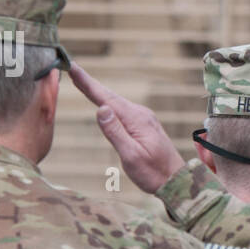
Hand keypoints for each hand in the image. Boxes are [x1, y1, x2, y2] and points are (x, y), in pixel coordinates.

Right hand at [69, 62, 184, 192]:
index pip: (106, 98)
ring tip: (82, 80)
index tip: (73, 67)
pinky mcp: (144, 125)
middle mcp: (141, 114)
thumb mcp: (131, 156)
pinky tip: (103, 101)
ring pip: (116, 102)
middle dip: (90, 83)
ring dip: (98, 91)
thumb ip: (115, 132)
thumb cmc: (154, 173)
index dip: (87, 84)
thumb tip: (101, 108)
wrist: (176, 180)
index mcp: (136, 119)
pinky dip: (109, 101)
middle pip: (110, 96)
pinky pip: (122, 109)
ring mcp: (144, 118)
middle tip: (72, 68)